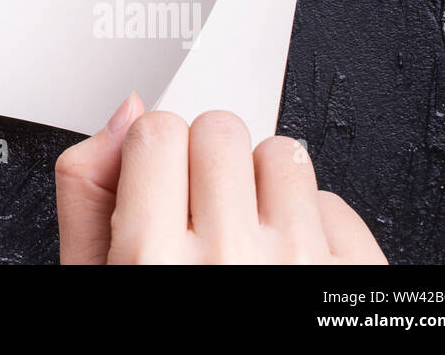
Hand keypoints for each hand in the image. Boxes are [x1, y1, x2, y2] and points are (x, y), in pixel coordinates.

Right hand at [55, 95, 385, 263]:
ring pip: (280, 154)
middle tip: (200, 214)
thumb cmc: (167, 353)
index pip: (155, 129)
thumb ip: (89, 194)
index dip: (153, 156)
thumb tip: (124, 114)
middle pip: (216, 130)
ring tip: (246, 236)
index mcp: (149, 264)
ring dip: (261, 185)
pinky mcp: (354, 284)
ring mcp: (299, 272)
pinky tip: (284, 260)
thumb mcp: (97, 285)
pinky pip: (332, 199)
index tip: (157, 186)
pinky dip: (309, 221)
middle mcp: (227, 264)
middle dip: (205, 162)